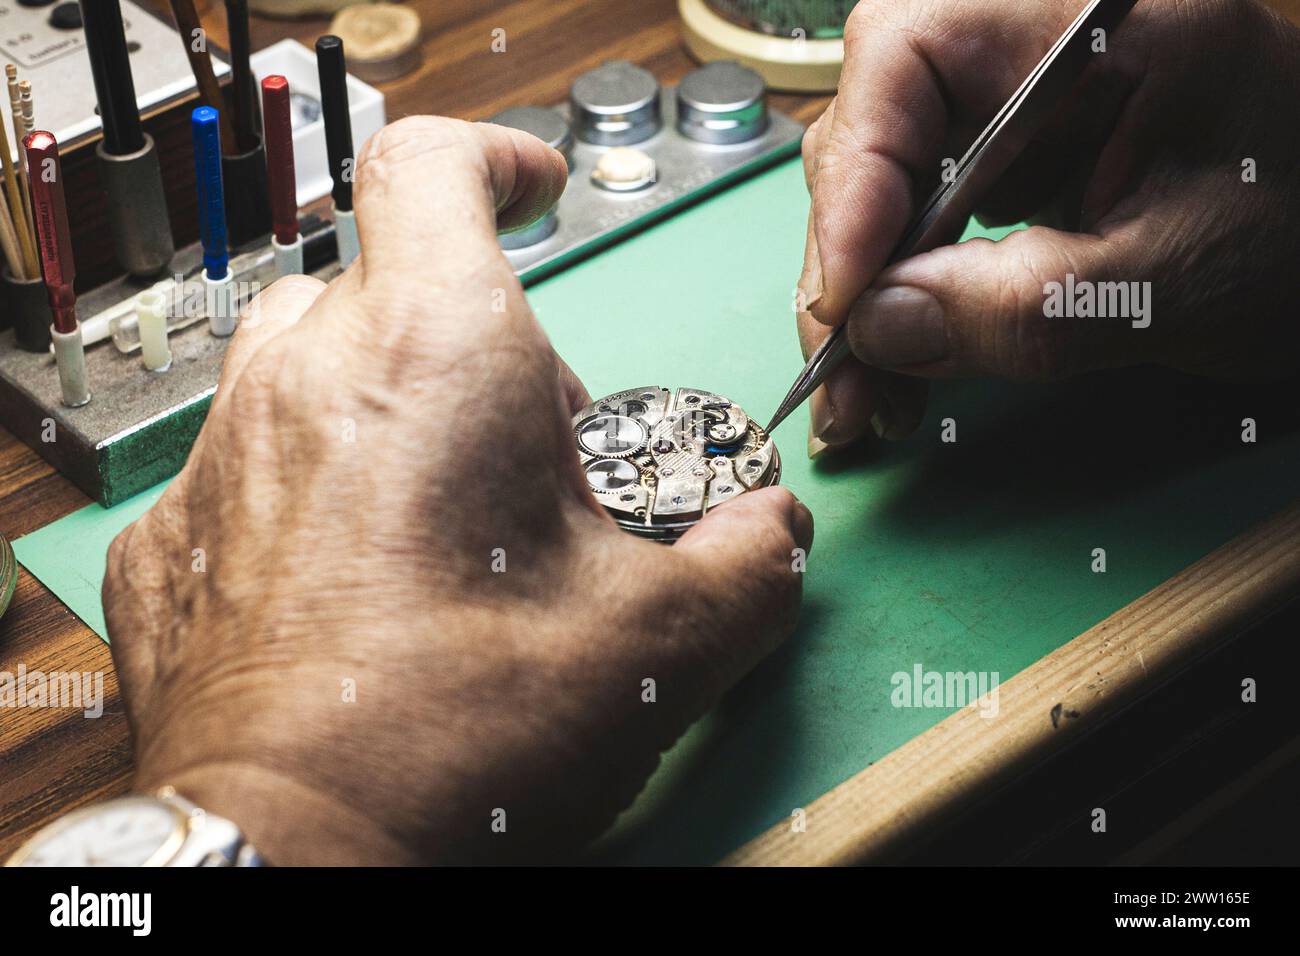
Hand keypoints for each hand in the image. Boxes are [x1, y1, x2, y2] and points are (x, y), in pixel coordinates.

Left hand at [103, 117, 812, 864]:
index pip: (436, 167)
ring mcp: (222, 460)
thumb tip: (771, 534)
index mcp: (435, 353)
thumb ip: (747, 561)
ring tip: (443, 516)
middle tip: (529, 458)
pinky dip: (309, 497)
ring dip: (385, 409)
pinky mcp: (173, 544)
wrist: (303, 853)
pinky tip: (357, 587)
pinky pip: (249, 472)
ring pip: (310, 371)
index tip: (532, 190)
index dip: (496, 160)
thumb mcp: (660, 641)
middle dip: (471, 347)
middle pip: (390, 289)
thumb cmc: (465, 735)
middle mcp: (306, 379)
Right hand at [799, 0, 1299, 452]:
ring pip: (883, 187)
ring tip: (866, 399)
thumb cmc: (1299, 236)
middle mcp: (1030, 44)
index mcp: (1089, 16)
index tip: (848, 298)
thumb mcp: (1167, 282)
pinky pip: (919, 224)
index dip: (857, 176)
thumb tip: (874, 328)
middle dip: (846, 261)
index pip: (908, 53)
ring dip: (863, 298)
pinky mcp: (1007, 166)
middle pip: (877, 128)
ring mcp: (1012, 107)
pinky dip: (900, 303)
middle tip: (843, 377)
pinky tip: (898, 371)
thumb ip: (1018, 306)